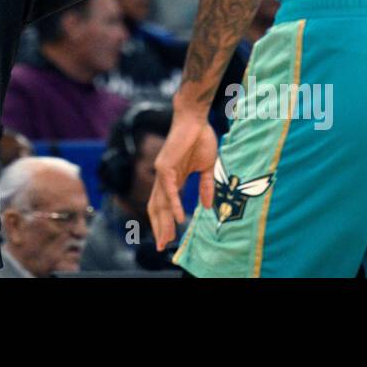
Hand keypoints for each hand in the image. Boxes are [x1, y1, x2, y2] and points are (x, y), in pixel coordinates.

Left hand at [148, 109, 216, 250]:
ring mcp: (162, 172)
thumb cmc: (200, 139)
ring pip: (160, 202)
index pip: (166, 205)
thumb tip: (208, 207)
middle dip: (160, 228)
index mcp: (173, 179)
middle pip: (158, 208)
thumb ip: (206, 187)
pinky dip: (174, 205)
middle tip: (162, 246)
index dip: (166, 222)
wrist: (195, 120)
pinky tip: (178, 218)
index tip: (169, 239)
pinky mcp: (165, 165)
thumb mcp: (207, 168)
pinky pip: (169, 189)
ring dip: (163, 222)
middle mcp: (164, 178)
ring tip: (166, 239)